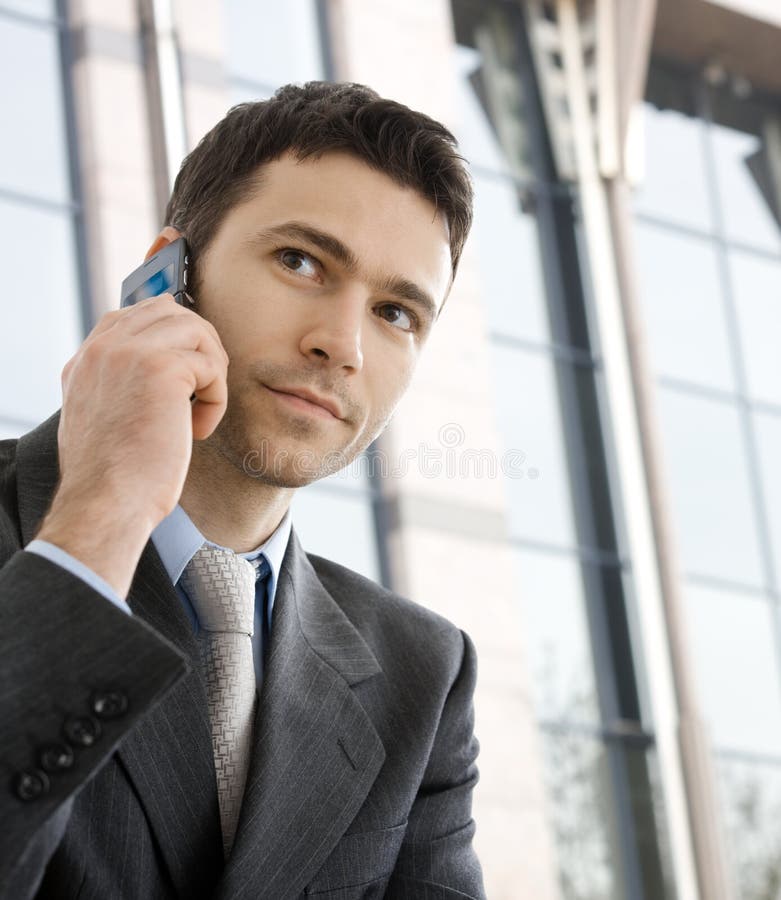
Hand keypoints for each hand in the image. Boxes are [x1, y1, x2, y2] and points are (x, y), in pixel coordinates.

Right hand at [36, 294, 228, 595]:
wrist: (106, 504)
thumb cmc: (115, 479)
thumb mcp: (105, 420)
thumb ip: (123, 387)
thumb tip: (171, 374)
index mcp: (87, 360)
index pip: (135, 316)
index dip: (172, 341)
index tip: (185, 382)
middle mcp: (103, 348)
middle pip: (171, 311)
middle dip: (199, 346)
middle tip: (203, 391)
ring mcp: (130, 352)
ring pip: (196, 330)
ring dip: (211, 370)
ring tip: (201, 411)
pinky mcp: (162, 368)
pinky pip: (212, 366)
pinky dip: (216, 400)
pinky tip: (198, 432)